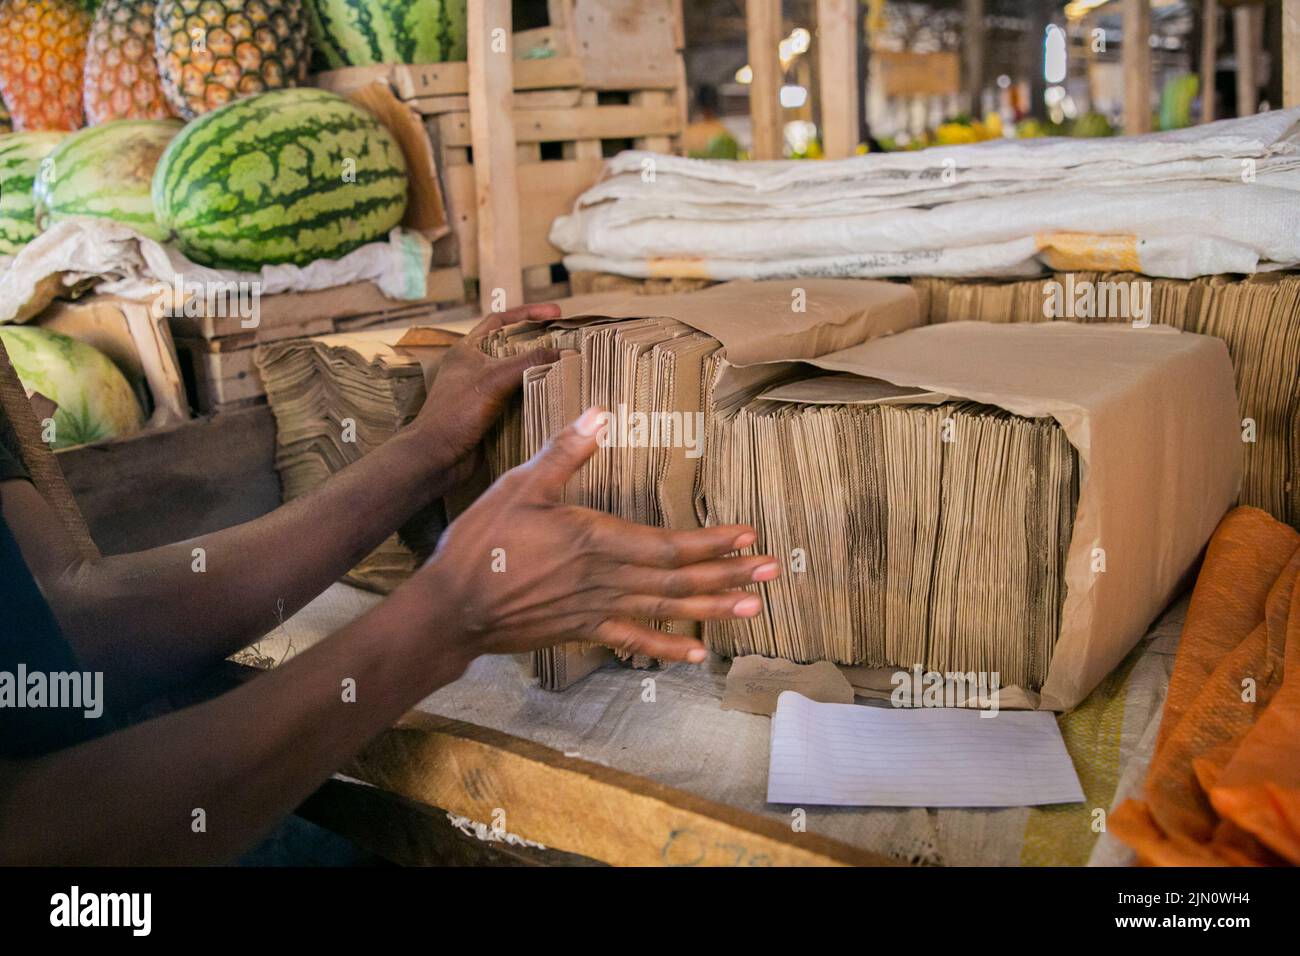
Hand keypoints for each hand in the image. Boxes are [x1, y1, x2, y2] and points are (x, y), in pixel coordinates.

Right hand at [402, 407, 780, 664]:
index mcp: (595, 539)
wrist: (452, 608)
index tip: (748, 534)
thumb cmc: (482, 543)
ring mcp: (597, 608)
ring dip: (712, 607)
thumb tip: (602, 415)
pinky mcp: (582, 630)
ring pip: (666, 608)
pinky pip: (633, 640)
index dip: (712, 541)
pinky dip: (667, 647)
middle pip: (679, 578)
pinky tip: (697, 654)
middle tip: (770, 571)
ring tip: (753, 607)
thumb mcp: (519, 485)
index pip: (668, 544)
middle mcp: (606, 578)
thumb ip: (564, 453)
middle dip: (728, 573)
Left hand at [412, 303, 561, 469]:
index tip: (556, 313)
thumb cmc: (455, 414)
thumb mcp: (495, 380)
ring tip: (568, 368)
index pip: (500, 321)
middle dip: (540, 344)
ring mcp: (482, 393)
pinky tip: (557, 399)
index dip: (528, 313)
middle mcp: (475, 368)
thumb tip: (565, 351)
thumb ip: (530, 362)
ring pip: (518, 375)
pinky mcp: (491, 416)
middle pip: (513, 348)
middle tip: (568, 343)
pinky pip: (519, 400)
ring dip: (540, 372)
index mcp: (468, 350)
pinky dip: (537, 397)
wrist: (437, 458)